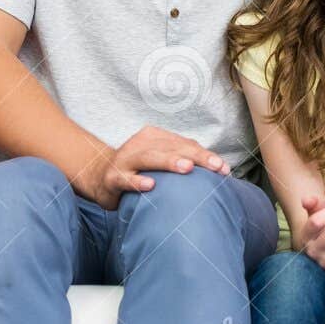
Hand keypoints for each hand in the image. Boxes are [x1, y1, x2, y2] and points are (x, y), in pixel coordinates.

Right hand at [80, 125, 229, 209]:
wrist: (100, 176)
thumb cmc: (139, 170)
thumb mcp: (160, 160)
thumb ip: (183, 160)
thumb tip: (219, 168)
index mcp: (155, 137)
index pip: (184, 144)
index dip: (205, 155)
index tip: (224, 169)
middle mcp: (141, 144)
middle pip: (171, 148)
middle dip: (196, 157)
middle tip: (216, 166)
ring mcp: (125, 160)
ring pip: (149, 158)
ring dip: (169, 162)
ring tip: (188, 168)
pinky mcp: (113, 178)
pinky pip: (126, 179)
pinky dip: (138, 182)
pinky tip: (151, 186)